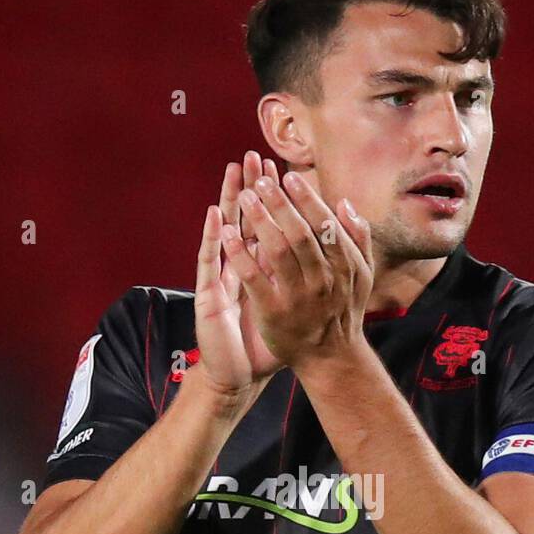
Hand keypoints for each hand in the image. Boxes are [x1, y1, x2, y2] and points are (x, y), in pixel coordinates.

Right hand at [194, 152, 286, 392]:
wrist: (236, 377)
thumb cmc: (267, 344)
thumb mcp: (291, 308)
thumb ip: (306, 282)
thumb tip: (328, 253)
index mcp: (260, 268)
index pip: (268, 224)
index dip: (274, 200)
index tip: (283, 170)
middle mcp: (238, 267)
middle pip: (245, 220)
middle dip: (252, 188)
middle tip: (256, 156)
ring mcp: (219, 278)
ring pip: (224, 232)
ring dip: (229, 200)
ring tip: (234, 170)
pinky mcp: (205, 295)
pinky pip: (209, 263)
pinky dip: (213, 238)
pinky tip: (216, 216)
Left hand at [220, 170, 374, 372]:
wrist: (331, 357)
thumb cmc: (343, 310)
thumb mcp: (362, 276)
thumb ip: (357, 239)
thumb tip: (344, 203)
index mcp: (344, 267)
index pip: (324, 225)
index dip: (307, 199)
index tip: (289, 178)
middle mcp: (323, 280)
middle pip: (299, 234)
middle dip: (280, 204)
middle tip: (261, 180)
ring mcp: (298, 298)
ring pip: (278, 252)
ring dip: (260, 220)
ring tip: (245, 196)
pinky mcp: (274, 313)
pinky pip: (255, 278)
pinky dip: (240, 254)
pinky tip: (226, 233)